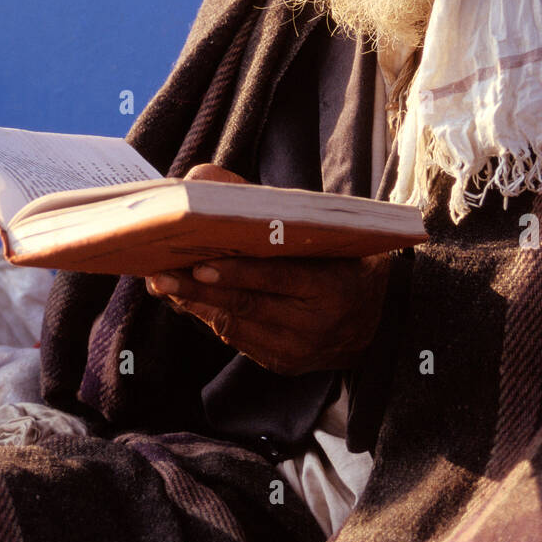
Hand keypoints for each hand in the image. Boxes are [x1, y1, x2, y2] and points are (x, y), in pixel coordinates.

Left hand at [144, 164, 390, 374]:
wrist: (379, 318)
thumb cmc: (341, 258)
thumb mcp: (319, 230)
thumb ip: (263, 204)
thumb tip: (204, 177)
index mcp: (333, 285)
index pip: (281, 278)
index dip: (240, 273)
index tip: (201, 265)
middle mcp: (317, 323)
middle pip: (250, 305)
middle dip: (201, 291)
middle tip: (162, 275)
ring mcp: (300, 350)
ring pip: (239, 327)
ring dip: (197, 306)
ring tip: (164, 285)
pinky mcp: (285, 364)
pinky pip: (241, 342)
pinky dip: (213, 319)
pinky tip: (189, 302)